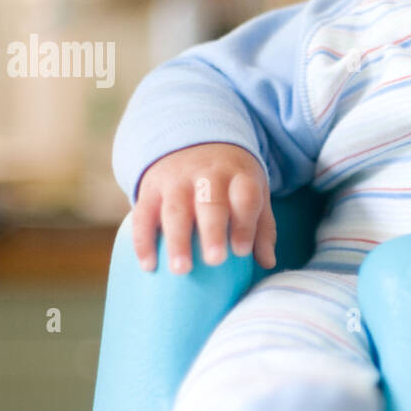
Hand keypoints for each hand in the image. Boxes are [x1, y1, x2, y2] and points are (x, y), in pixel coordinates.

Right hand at [132, 142, 276, 274]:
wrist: (193, 141)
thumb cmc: (230, 181)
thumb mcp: (252, 192)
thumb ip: (261, 227)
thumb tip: (267, 262)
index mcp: (238, 176)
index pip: (244, 197)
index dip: (244, 224)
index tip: (242, 252)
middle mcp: (206, 175)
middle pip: (210, 201)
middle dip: (212, 231)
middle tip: (215, 260)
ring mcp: (175, 181)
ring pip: (174, 209)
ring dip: (177, 240)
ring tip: (180, 269)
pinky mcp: (150, 189)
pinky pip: (143, 215)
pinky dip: (143, 241)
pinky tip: (149, 266)